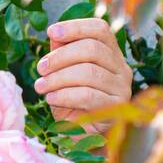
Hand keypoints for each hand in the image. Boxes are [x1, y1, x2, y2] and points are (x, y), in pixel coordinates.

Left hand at [34, 18, 132, 134]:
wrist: (81, 135)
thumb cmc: (72, 102)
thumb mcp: (63, 74)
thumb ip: (61, 53)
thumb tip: (54, 33)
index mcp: (111, 54)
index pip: (100, 29)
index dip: (75, 27)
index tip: (51, 32)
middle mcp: (121, 69)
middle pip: (93, 49)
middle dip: (60, 56)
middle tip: (40, 68)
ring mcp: (122, 89)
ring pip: (89, 72)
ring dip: (58, 78)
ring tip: (41, 86)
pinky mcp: (116, 109)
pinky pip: (88, 95)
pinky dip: (64, 95)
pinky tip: (51, 98)